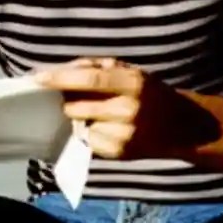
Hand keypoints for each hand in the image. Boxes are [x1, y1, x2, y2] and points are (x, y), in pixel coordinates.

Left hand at [38, 58, 211, 159]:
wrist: (185, 128)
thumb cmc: (152, 93)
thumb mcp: (132, 72)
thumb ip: (99, 68)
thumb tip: (61, 72)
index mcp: (132, 83)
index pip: (88, 78)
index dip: (60, 78)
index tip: (37, 77)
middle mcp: (128, 109)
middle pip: (76, 106)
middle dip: (67, 100)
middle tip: (71, 96)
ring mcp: (123, 135)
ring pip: (79, 125)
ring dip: (80, 118)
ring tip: (99, 113)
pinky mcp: (120, 154)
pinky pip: (88, 141)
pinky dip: (90, 133)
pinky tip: (107, 128)